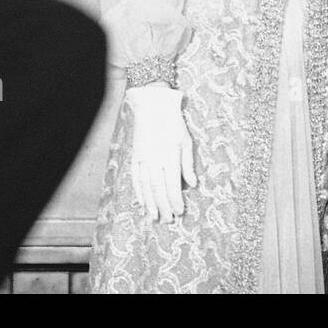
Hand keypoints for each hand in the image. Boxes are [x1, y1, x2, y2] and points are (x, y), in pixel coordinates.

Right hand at [126, 84, 196, 223]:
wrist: (152, 107)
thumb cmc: (174, 123)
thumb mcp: (186, 141)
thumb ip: (188, 165)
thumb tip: (192, 184)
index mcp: (170, 155)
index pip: (172, 185)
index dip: (176, 201)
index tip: (180, 212)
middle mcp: (155, 159)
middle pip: (158, 189)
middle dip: (164, 207)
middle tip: (168, 220)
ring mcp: (143, 158)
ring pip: (145, 187)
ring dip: (150, 204)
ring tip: (154, 217)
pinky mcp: (135, 156)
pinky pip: (135, 178)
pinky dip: (139, 192)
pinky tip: (142, 202)